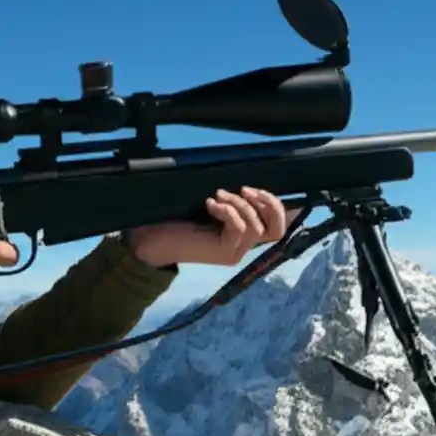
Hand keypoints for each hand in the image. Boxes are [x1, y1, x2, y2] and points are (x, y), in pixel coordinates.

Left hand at [124, 187, 291, 267]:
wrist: (154, 241)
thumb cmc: (178, 221)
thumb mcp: (210, 206)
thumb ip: (230, 200)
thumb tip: (245, 181)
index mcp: (244, 235)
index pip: (277, 227)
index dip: (281, 208)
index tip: (261, 189)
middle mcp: (245, 246)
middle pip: (277, 229)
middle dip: (268, 204)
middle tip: (246, 189)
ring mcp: (236, 252)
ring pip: (256, 227)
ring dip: (240, 205)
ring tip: (220, 195)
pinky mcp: (225, 253)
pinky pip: (239, 229)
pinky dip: (228, 212)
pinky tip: (211, 204)